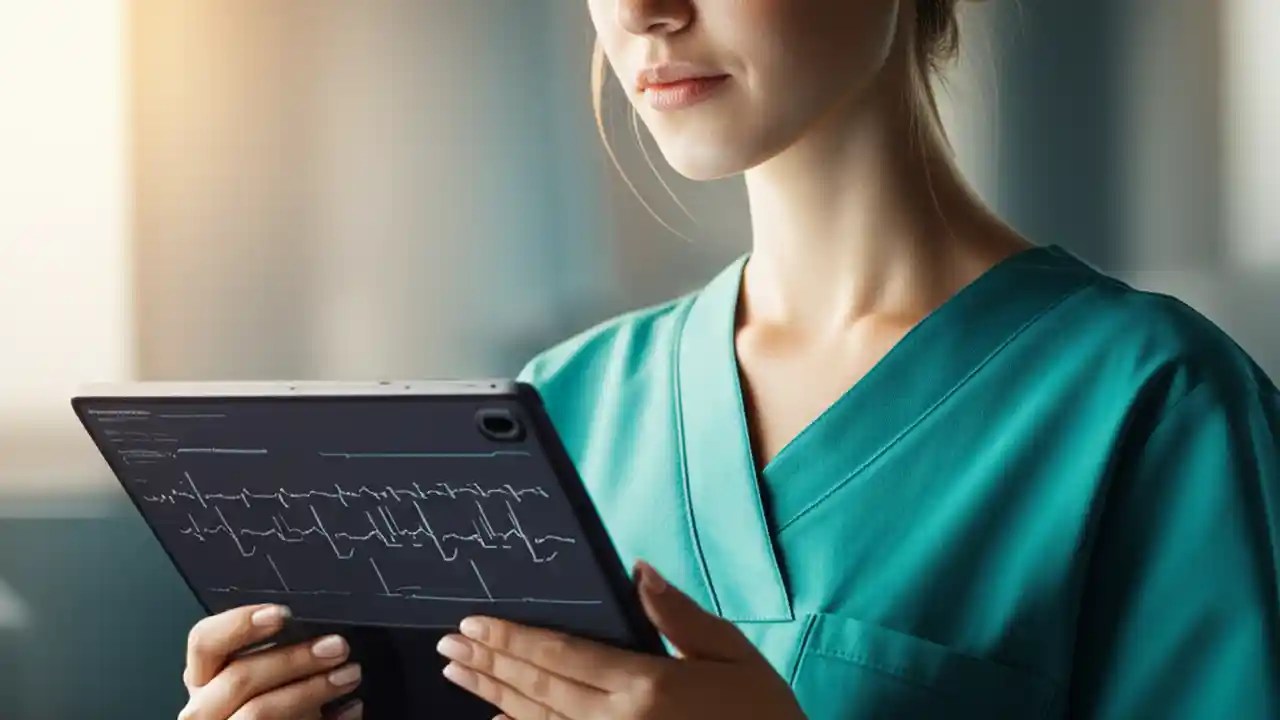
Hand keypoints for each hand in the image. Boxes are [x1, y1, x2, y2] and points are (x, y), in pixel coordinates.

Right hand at [179, 604, 363, 719]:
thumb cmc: (275, 705)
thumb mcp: (266, 675)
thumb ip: (276, 653)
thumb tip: (318, 633)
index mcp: (205, 678)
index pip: (205, 641)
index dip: (240, 623)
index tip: (282, 614)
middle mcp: (205, 708)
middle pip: (238, 677)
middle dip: (293, 659)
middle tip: (337, 647)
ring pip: (258, 711)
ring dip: (312, 690)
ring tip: (349, 675)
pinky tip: (352, 708)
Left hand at [436, 561, 806, 719]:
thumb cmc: (764, 714)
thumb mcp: (732, 653)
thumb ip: (679, 615)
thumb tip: (638, 570)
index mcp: (646, 686)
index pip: (561, 656)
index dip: (512, 639)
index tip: (474, 623)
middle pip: (537, 689)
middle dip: (488, 663)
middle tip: (449, 643)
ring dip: (492, 694)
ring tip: (458, 672)